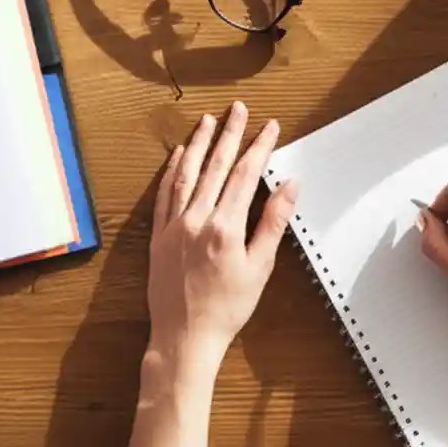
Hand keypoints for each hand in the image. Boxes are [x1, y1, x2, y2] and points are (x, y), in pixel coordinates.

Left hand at [147, 102, 298, 368]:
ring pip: (186, 173)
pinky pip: (164, 194)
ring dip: (198, 144)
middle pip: (215, 166)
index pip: (244, 175)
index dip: (258, 147)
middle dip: (229, 134)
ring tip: (208, 120)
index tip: (270, 127)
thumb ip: (273, 223)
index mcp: (225, 227)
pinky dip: (172, 171)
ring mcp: (173, 225)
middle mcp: (196, 219)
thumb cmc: (227, 309)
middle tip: (238, 109)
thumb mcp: (260, 268)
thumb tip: (289, 186)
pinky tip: (178, 156)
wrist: (185, 337)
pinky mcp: (158, 235)